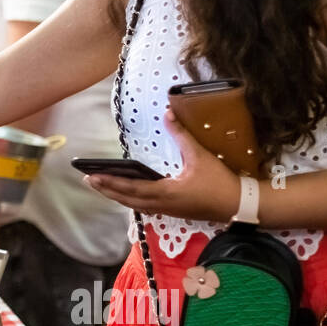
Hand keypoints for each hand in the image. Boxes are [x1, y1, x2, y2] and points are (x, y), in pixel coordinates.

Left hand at [82, 109, 239, 221]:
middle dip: (106, 190)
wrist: (238, 205)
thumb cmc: (219, 182)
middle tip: (88, 181)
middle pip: (127, 199)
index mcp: (165, 193)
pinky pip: (145, 207)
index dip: (110, 183)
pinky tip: (127, 194)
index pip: (130, 188)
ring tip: (102, 186)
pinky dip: (131, 200)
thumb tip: (167, 114)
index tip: (93, 177)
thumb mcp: (199, 156)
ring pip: (135, 205)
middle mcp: (162, 204)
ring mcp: (167, 210)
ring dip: (117, 195)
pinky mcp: (173, 211)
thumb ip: (181, 135)